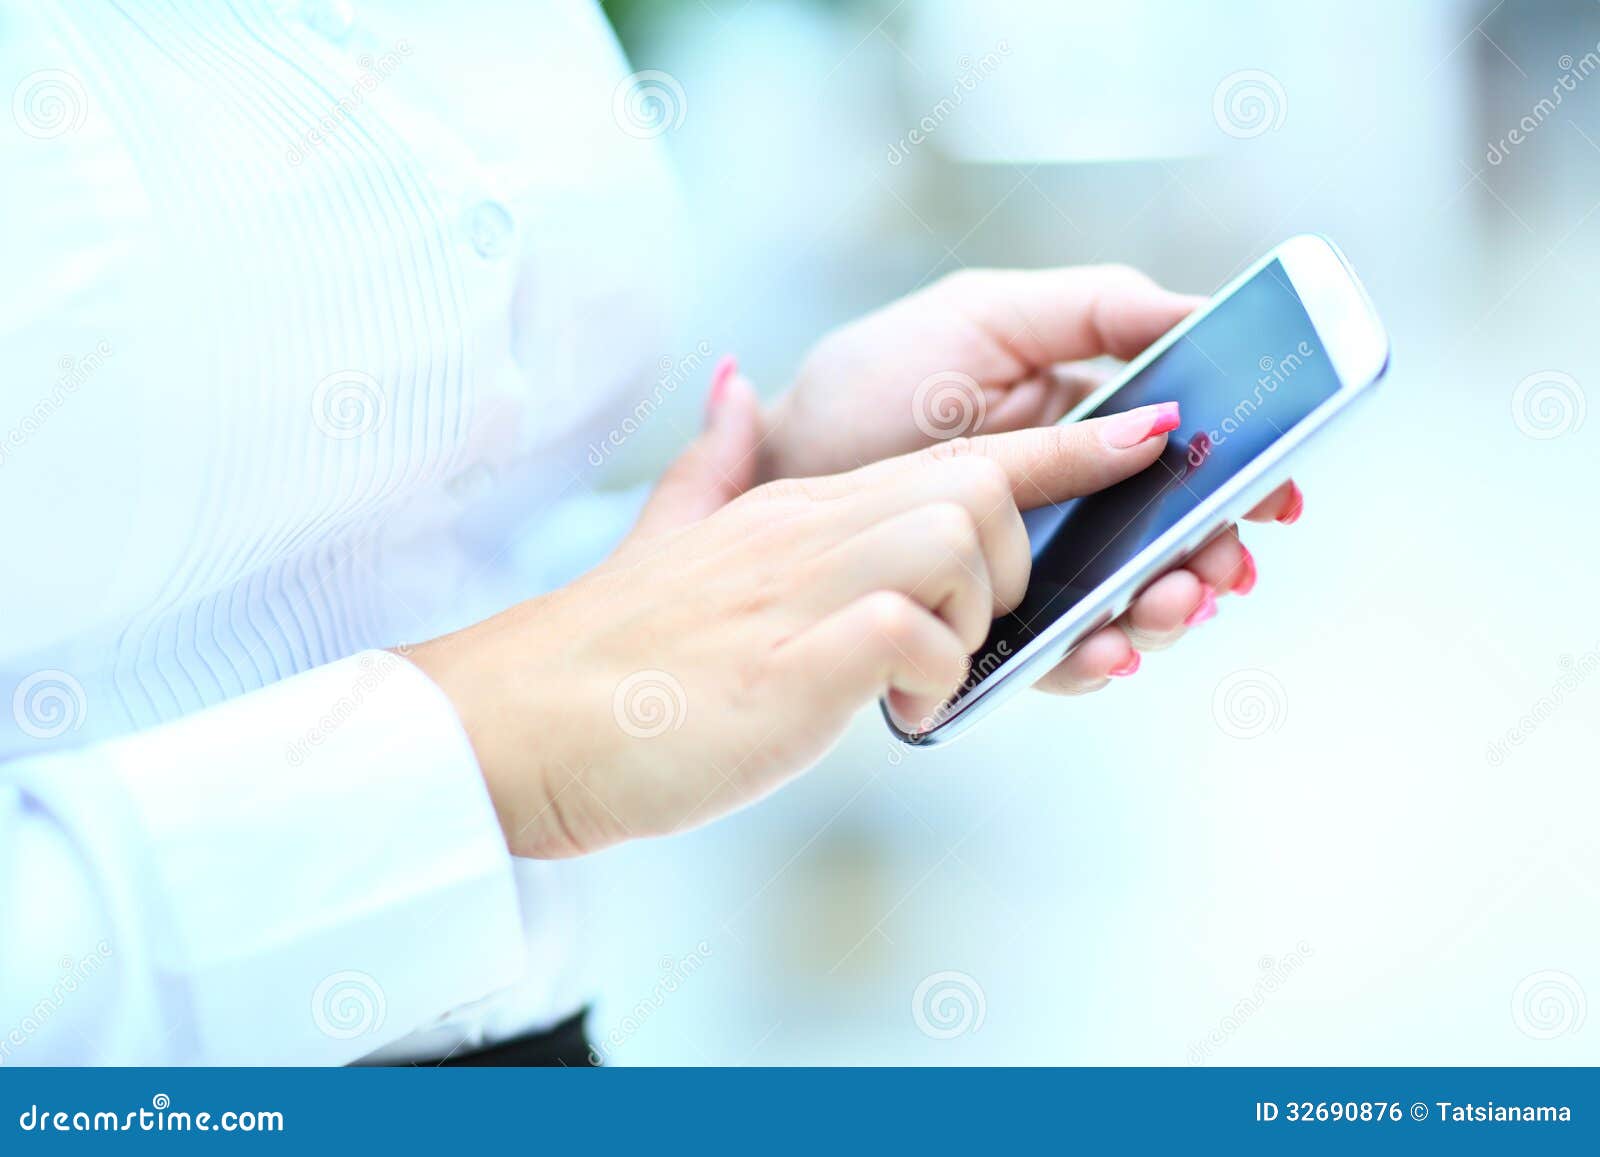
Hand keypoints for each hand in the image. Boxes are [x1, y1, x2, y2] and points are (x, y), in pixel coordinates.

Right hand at [407, 372, 1185, 858]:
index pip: (956, 452)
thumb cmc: (615, 654)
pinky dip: (933, 678)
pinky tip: (893, 713)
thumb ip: (714, 461)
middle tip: (967, 631)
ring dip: (973, 616)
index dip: (1065, 449)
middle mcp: (812, 529)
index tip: (1151, 438)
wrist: (526, 722)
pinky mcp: (799, 660)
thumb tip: (739, 384)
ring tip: (920, 675)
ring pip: (958, 539)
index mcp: (800, 507)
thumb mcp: (671, 539)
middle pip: (979, 488)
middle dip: (1016, 561)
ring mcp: (805, 587)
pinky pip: (918, 637)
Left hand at [760, 263, 1303, 694]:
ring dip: (1163, 609)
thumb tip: (1200, 316)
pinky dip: (1090, 657)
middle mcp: (1068, 504)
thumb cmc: (871, 381)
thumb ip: (1094, 311)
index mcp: (1082, 424)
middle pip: (1171, 539)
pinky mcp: (987, 628)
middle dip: (1212, 556)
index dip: (1240, 478)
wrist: (775, 461)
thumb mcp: (984, 316)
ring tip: (1168, 604)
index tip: (1279, 494)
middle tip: (1223, 566)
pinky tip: (1103, 650)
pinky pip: (1053, 653)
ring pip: (1125, 602)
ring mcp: (1031, 571)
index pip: (1186, 458)